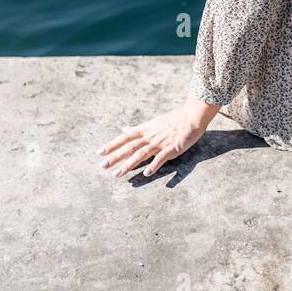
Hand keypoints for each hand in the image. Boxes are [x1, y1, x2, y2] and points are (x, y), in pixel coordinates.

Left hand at [99, 101, 217, 178]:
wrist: (192, 116)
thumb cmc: (175, 119)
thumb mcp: (154, 122)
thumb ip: (139, 128)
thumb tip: (123, 129)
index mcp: (146, 129)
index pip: (125, 137)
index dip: (112, 145)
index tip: (99, 152)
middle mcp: (150, 136)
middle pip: (129, 147)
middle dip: (115, 157)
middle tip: (102, 166)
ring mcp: (161, 143)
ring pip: (141, 154)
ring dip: (128, 165)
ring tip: (117, 174)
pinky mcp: (172, 148)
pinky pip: (161, 158)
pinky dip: (153, 166)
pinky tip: (146, 174)